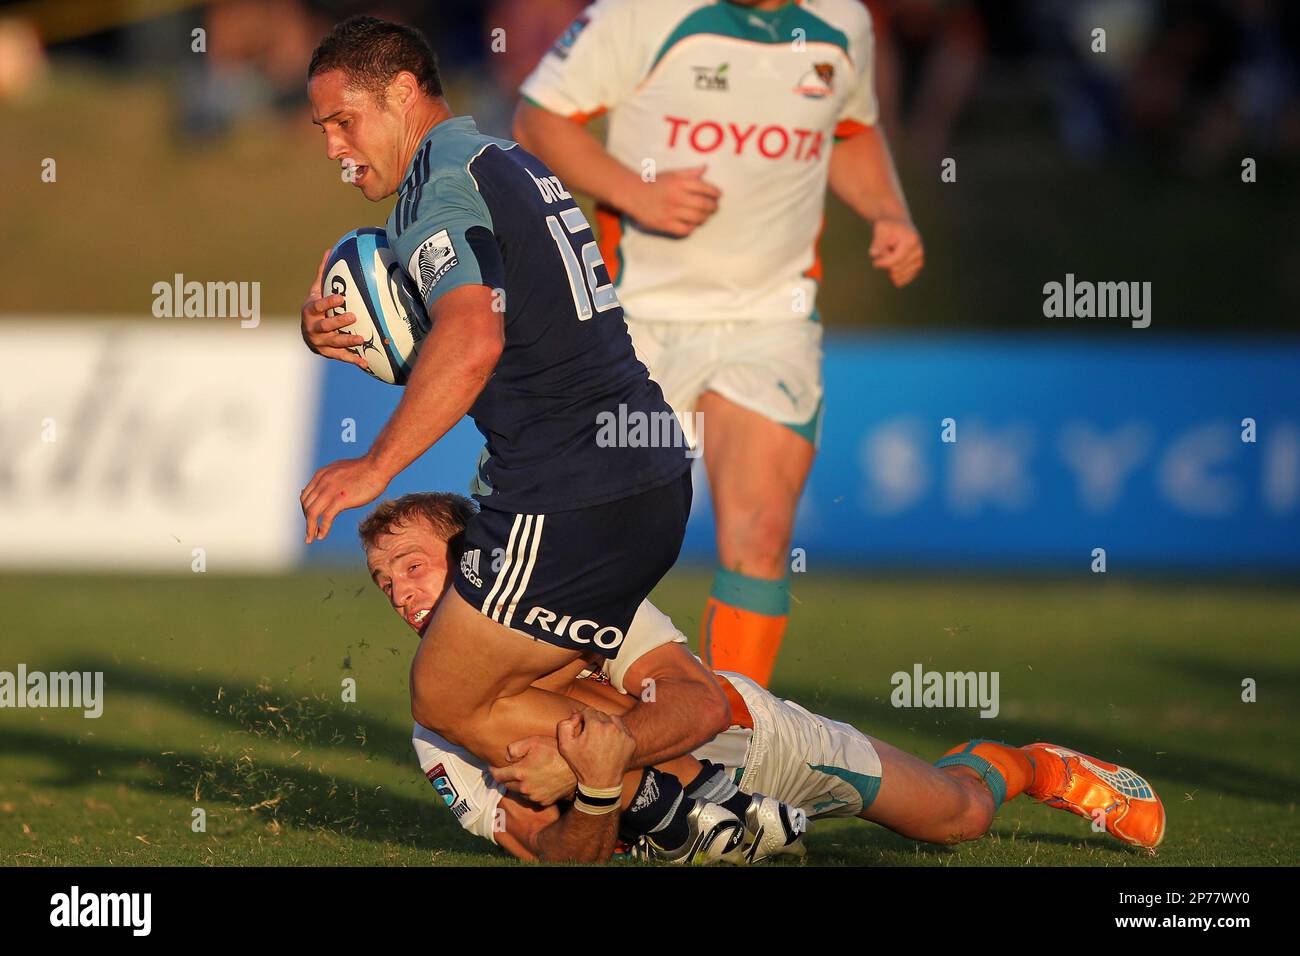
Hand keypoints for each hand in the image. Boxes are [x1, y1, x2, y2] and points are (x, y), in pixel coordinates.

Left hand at [300, 455, 390, 542]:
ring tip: (311, 538)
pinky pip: (326, 517)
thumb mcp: (341, 470)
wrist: (377, 466)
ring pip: (312, 513)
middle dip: (307, 519)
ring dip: (310, 528)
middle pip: (306, 505)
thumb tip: (326, 489)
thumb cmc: (365, 469)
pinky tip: (321, 536)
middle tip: (311, 530)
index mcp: (321, 475)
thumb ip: (331, 479)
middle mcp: (322, 482)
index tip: (310, 518)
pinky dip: (322, 528)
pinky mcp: (340, 499)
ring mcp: (330, 491)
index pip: (305, 495)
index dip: (305, 509)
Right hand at [301, 247, 369, 369]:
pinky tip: (365, 362)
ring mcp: (319, 342)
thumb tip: (330, 250)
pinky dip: (353, 359)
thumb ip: (323, 274)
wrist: (307, 333)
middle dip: (338, 322)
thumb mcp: (316, 291)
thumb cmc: (315, 308)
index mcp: (310, 311)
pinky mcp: (327, 353)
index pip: (317, 306)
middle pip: (325, 326)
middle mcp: (312, 328)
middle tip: (353, 316)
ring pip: (334, 343)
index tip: (341, 296)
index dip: (328, 302)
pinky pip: (341, 357)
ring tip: (362, 338)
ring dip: (347, 342)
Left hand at [490, 735, 577, 805]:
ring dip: (517, 784)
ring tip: (523, 775)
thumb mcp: (535, 742)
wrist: (576, 770)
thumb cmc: (556, 752)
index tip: (491, 767)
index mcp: (520, 773)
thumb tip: (506, 756)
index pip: (498, 775)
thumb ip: (516, 748)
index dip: (492, 771)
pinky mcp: (543, 802)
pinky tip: (535, 781)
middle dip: (504, 777)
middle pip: (506, 785)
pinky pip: (531, 797)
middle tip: (506, 770)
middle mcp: (525, 788)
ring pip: (518, 792)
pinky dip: (529, 790)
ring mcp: (534, 797)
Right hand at [556, 707, 634, 790]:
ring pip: (612, 719)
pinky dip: (617, 732)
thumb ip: (565, 725)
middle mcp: (611, 726)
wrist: (601, 783)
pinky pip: (622, 729)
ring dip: (606, 724)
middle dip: (594, 722)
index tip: (581, 728)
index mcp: (595, 725)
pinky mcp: (631, 740)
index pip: (588, 711)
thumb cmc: (582, 765)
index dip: (582, 719)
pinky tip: (610, 743)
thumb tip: (576, 716)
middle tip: (590, 736)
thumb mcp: (565, 746)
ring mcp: (623, 733)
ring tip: (601, 738)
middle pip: (600, 714)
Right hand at [626, 165, 720, 237]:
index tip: (718, 195)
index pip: (704, 188)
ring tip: (706, 216)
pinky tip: (692, 224)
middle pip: (703, 205)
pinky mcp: (665, 224)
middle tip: (715, 207)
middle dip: (713, 207)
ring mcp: (671, 212)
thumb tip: (705, 168)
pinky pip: (685, 230)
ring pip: (697, 218)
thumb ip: (689, 172)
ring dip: (705, 218)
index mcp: (679, 183)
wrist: (634, 195)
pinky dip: (692, 228)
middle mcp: (676, 197)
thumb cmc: (654, 183)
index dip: (715, 192)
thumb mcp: (672, 173)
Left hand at [869, 217, 923, 286]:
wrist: (898, 226)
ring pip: (899, 276)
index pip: (896, 259)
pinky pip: (903, 279)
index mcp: (911, 241)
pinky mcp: (917, 267)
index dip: (883, 263)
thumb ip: (877, 242)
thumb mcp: (880, 229)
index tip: (874, 262)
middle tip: (885, 253)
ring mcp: (919, 260)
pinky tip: (891, 269)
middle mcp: (919, 252)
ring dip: (890, 269)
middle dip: (886, 264)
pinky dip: (894, 276)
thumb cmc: (887, 227)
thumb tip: (873, 253)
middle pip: (896, 269)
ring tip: (890, 257)